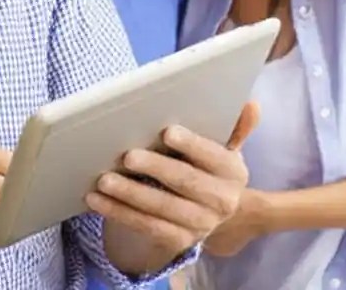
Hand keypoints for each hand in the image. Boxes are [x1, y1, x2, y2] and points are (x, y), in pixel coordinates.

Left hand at [86, 101, 259, 255]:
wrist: (211, 212)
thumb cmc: (208, 168)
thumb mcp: (224, 148)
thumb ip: (235, 127)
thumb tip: (249, 104)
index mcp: (233, 172)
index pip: (213, 156)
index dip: (192, 145)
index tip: (168, 132)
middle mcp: (222, 202)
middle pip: (185, 182)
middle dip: (155, 168)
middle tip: (127, 155)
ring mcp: (200, 225)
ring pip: (161, 208)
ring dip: (129, 194)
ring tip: (103, 179)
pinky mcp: (178, 242)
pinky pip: (145, 226)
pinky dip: (118, 212)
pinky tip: (95, 200)